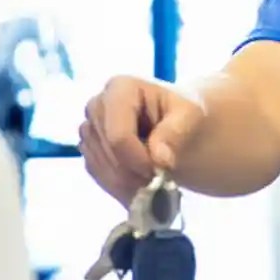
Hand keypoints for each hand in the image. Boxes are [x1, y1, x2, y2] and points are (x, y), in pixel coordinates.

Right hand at [80, 75, 204, 206]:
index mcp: (120, 88)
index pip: (118, 135)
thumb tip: (159, 158)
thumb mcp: (190, 116)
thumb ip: (175, 132)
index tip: (159, 171)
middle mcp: (98, 104)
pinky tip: (140, 191)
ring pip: (98, 165)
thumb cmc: (182, 116)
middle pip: (107, 151)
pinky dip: (118, 188)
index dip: (137, 159)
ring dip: (125, 184)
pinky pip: (97, 174)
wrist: (177, 126)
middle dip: (133, 173)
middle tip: (157, 184)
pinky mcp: (90, 148)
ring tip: (152, 190)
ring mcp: (90, 127)